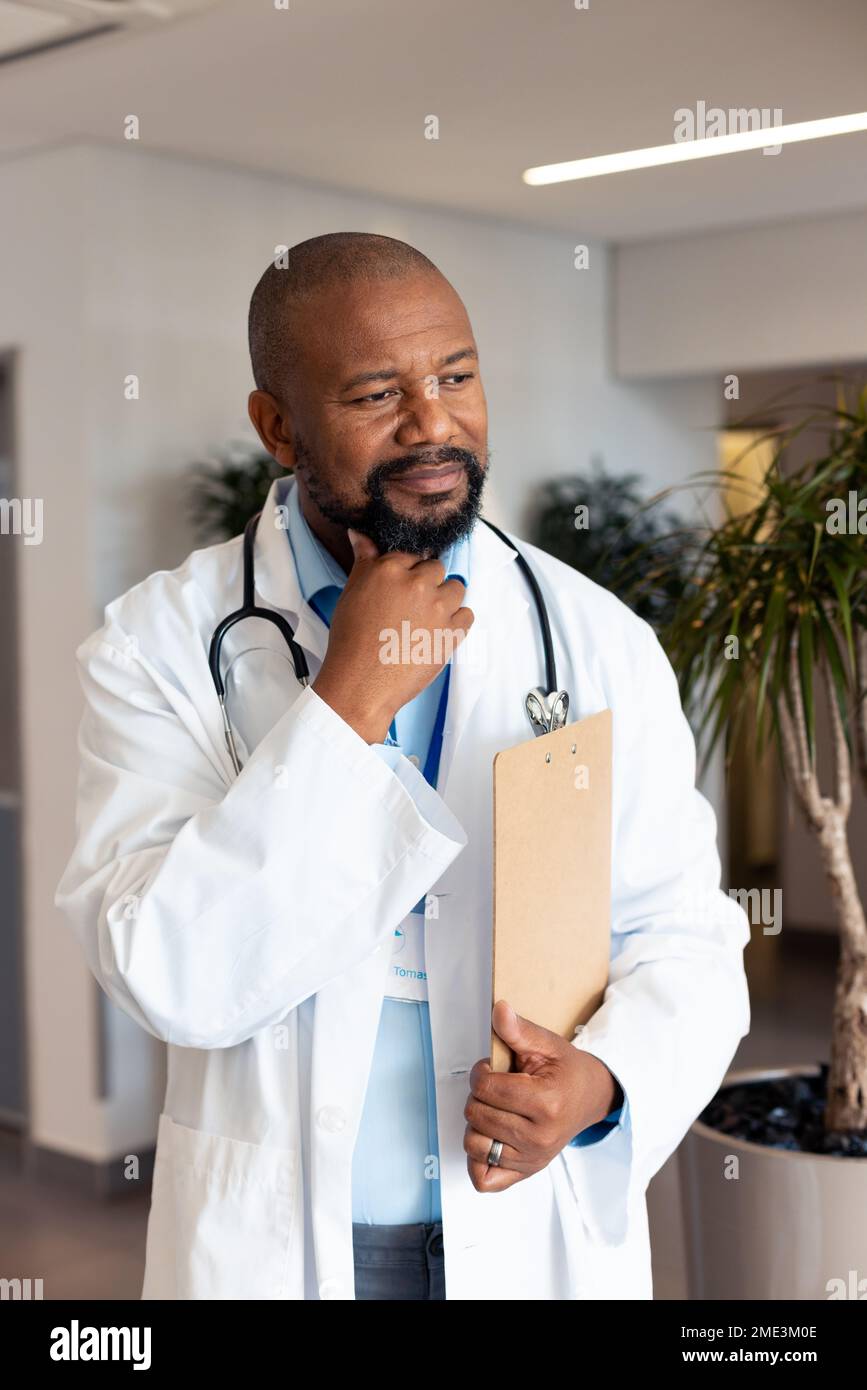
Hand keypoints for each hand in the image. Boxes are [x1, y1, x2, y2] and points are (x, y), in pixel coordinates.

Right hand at [312, 529, 472, 742]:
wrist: (361, 684)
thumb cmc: (351, 642)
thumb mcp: (351, 594)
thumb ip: (364, 560)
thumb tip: (360, 533)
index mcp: (390, 569)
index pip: (409, 555)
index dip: (405, 571)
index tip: (400, 587)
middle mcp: (417, 583)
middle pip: (436, 567)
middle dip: (427, 583)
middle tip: (411, 606)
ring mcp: (438, 607)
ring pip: (456, 588)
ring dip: (446, 599)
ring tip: (426, 618)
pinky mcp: (452, 632)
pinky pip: (467, 615)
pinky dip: (456, 622)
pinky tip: (437, 631)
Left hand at [463, 1000, 621, 1192]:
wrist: (591, 1098)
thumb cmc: (567, 1072)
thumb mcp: (546, 1044)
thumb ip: (518, 1029)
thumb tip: (499, 1010)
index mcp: (546, 1102)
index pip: (485, 1088)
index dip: (480, 1072)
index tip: (491, 1068)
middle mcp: (539, 1136)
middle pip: (475, 1114)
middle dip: (478, 1095)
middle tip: (497, 1087)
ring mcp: (532, 1158)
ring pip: (474, 1145)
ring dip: (476, 1123)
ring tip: (495, 1109)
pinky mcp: (526, 1171)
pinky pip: (484, 1179)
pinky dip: (478, 1159)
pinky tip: (490, 1137)